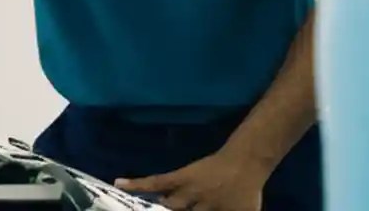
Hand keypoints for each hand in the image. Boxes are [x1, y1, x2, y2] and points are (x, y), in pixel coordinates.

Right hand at [115, 148, 267, 210]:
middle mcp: (197, 206)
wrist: (246, 162)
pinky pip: (157, 182)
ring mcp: (187, 191)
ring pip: (166, 206)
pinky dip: (139, 183)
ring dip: (150, 208)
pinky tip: (120, 183)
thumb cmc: (248, 192)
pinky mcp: (180, 177)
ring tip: (127, 208)